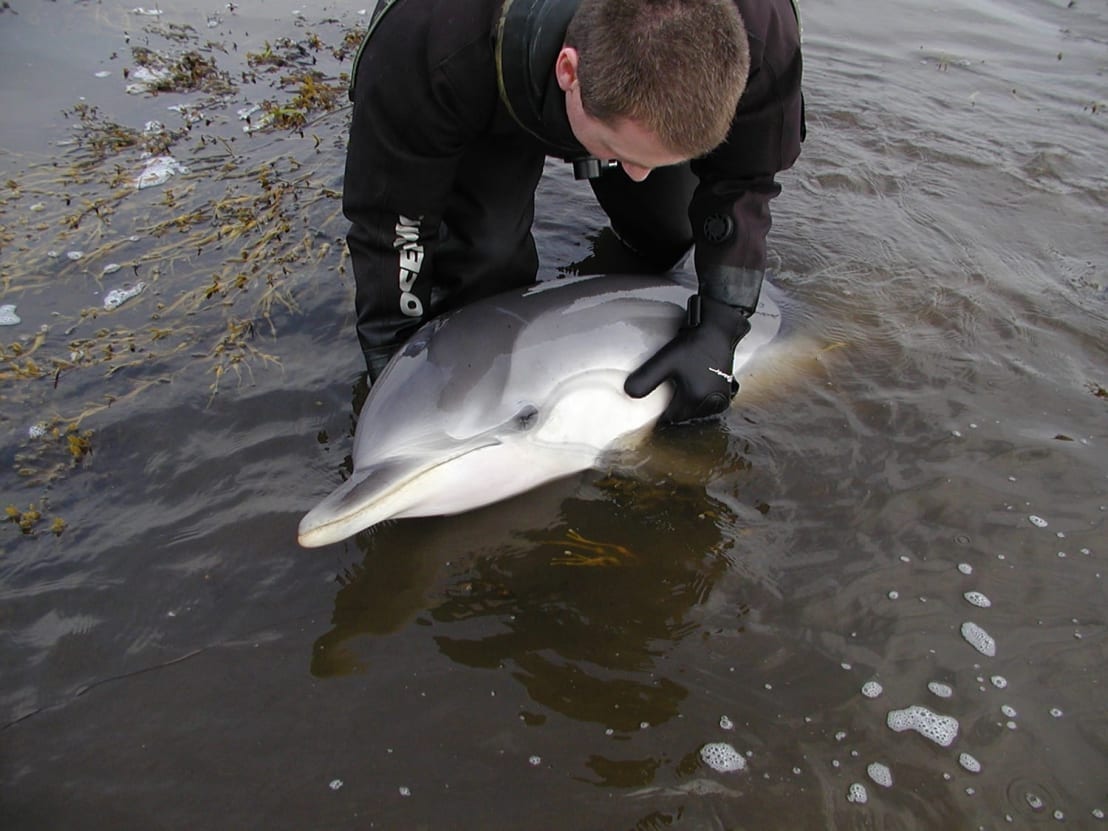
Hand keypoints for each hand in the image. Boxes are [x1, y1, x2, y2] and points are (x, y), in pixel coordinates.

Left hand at [624, 294, 750, 423]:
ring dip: (688, 404)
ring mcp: (721, 398)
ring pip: (698, 411)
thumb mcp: (665, 361)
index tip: (655, 400)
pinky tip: (695, 386)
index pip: (671, 417)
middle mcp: (712, 403)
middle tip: (667, 390)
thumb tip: (629, 393)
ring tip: (681, 387)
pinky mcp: (727, 391)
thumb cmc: (692, 344)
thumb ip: (646, 378)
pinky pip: (709, 404)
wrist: (717, 330)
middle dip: (675, 407)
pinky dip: (701, 399)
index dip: (661, 411)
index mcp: (695, 399)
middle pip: (685, 415)